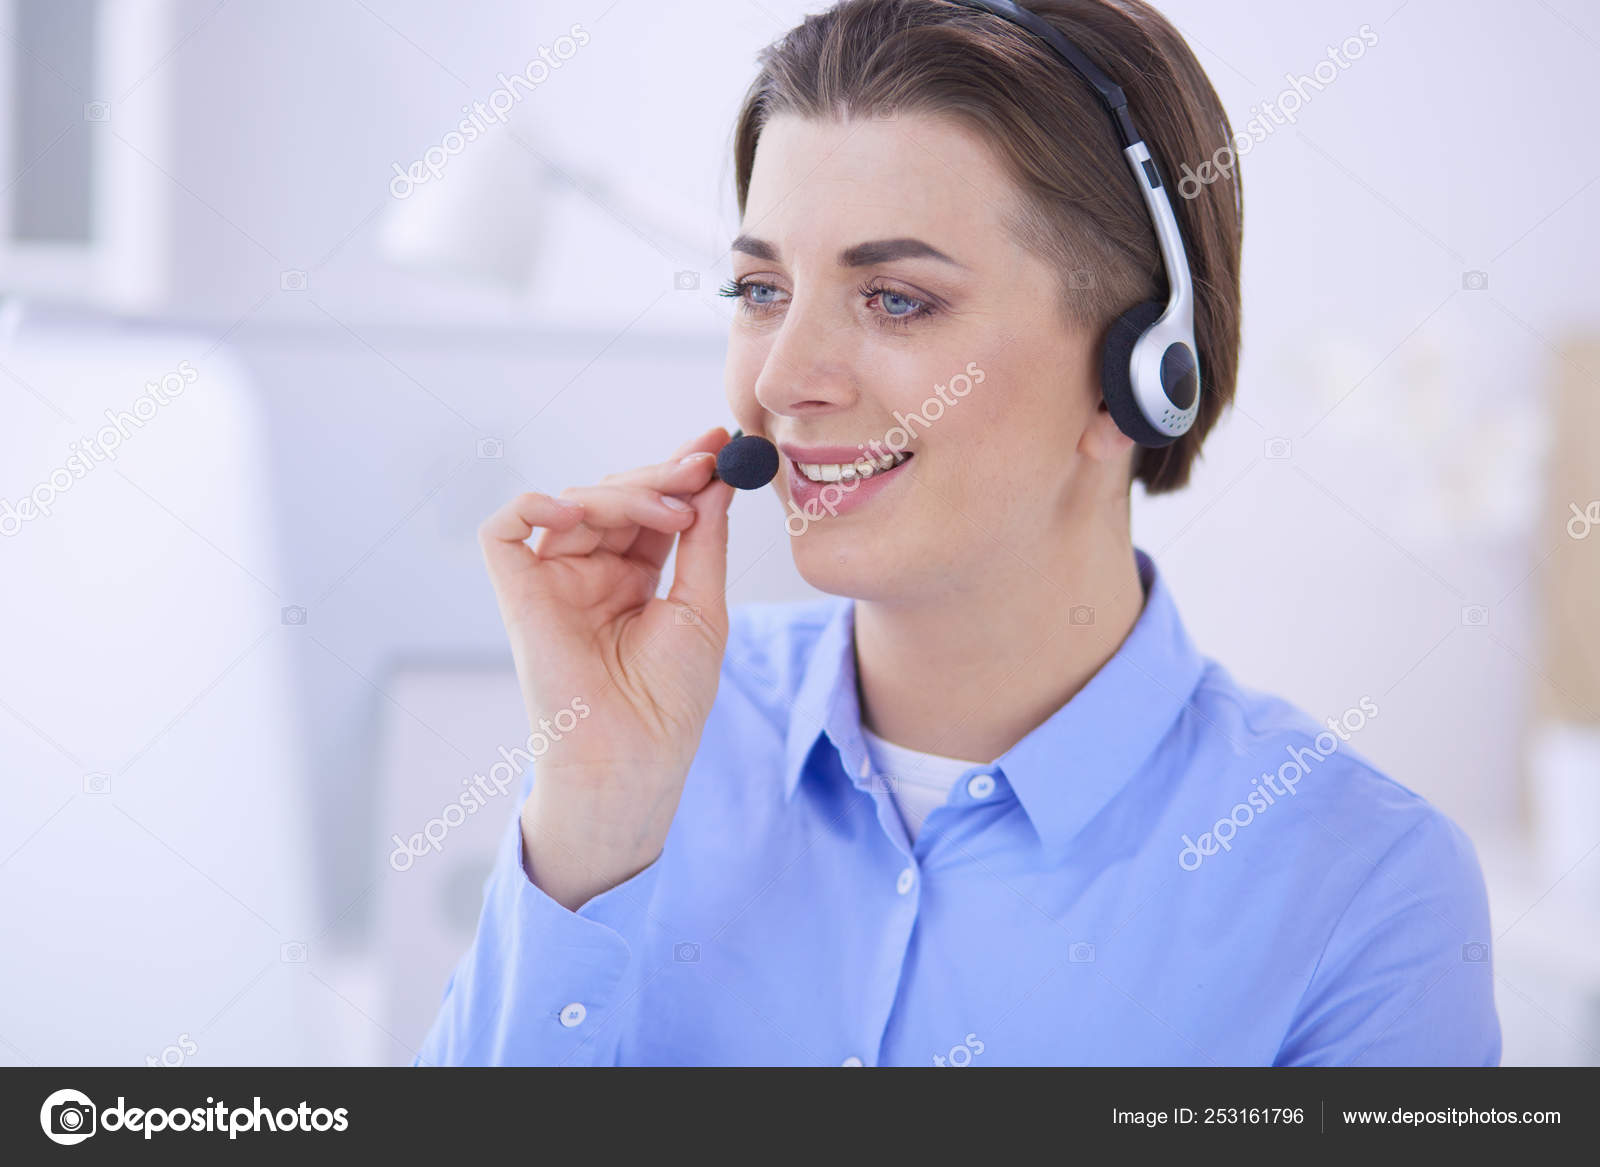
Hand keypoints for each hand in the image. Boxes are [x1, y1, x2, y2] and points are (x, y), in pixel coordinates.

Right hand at [477, 426, 735, 908]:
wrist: (635, 755)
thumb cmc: (669, 699)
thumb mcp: (702, 607)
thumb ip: (703, 540)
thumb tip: (718, 480)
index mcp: (633, 579)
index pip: (651, 508)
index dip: (679, 472)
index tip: (717, 441)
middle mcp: (590, 574)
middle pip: (616, 497)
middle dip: (661, 475)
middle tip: (702, 464)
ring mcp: (553, 581)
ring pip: (575, 502)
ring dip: (627, 493)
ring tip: (672, 511)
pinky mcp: (517, 593)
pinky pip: (506, 530)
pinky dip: (534, 504)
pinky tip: (578, 510)